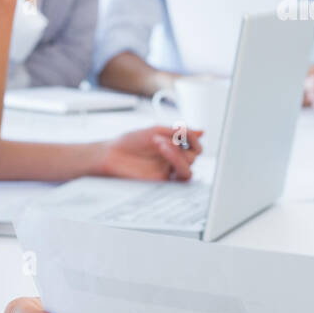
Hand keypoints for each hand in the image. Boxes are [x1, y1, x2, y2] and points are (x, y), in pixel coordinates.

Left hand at [89, 125, 203, 179]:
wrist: (111, 156)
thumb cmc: (129, 142)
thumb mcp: (156, 130)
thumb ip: (179, 132)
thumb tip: (202, 132)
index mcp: (172, 147)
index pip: (194, 145)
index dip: (193, 137)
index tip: (182, 130)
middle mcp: (172, 159)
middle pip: (194, 155)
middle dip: (180, 144)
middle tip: (160, 138)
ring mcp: (169, 171)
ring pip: (190, 166)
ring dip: (178, 153)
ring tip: (160, 144)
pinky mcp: (164, 182)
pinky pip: (181, 177)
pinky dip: (176, 161)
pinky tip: (164, 150)